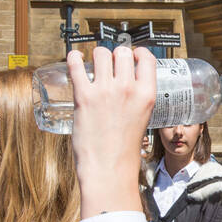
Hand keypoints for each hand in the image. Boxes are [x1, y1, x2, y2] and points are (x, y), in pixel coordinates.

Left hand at [68, 45, 157, 218]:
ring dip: (97, 56)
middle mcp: (128, 89)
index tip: (133, 54)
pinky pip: (77, 65)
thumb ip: (136, 99)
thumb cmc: (124, 150)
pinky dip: (74, 57)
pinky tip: (75, 57)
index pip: (147, 58)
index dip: (138, 52)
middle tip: (110, 63)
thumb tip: (125, 84)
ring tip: (94, 64)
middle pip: (122, 52)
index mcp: (147, 95)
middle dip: (116, 54)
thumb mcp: (142, 119)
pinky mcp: (84, 96)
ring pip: (101, 53)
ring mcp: (105, 91)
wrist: (109, 169)